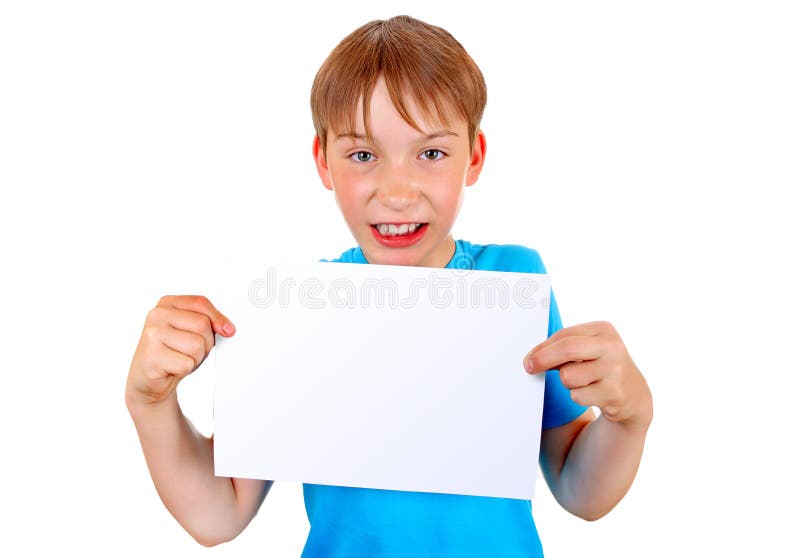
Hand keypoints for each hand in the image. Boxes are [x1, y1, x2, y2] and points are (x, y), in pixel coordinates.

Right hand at [126, 295, 234, 407]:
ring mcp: (151, 335)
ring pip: (197, 345)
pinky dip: (185, 369)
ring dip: (196, 358)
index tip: (227, 330)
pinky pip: (186, 363)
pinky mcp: (151, 356)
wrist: (148, 378)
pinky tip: (172, 367)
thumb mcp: (191, 330)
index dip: (218, 318)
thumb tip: (228, 329)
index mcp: (167, 303)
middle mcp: (157, 315)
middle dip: (206, 342)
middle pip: (202, 324)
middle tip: (191, 350)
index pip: (201, 303)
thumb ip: (209, 322)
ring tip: (181, 358)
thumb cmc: (172, 351)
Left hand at [523, 321, 651, 429]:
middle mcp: (612, 347)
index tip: (529, 357)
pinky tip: (592, 393)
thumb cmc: (601, 366)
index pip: (565, 335)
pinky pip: (577, 396)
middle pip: (567, 349)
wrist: (633, 395)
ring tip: (582, 381)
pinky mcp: (614, 393)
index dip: (542, 347)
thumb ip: (564, 348)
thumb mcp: (589, 349)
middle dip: (543, 359)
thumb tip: (532, 357)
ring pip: (568, 376)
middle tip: (529, 367)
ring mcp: (615, 370)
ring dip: (567, 382)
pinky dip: (578, 396)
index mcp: (604, 330)